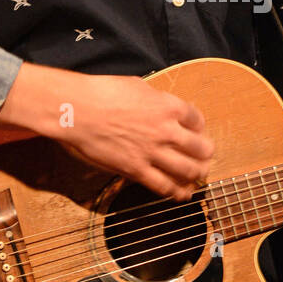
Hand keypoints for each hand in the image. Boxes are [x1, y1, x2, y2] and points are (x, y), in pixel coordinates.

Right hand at [0, 62, 213, 199]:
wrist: (76, 109)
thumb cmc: (100, 92)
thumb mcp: (137, 87)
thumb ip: (154, 100)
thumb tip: (159, 105)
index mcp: (168, 106)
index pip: (198, 119)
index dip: (200, 127)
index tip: (198, 132)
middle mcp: (166, 130)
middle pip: (201, 148)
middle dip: (205, 154)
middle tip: (204, 157)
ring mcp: (152, 152)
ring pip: (188, 170)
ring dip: (196, 175)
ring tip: (197, 177)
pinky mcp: (136, 170)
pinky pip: (163, 186)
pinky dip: (176, 192)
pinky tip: (180, 194)